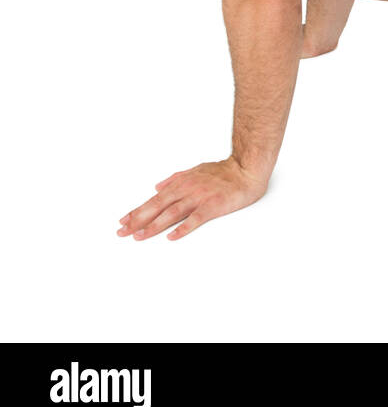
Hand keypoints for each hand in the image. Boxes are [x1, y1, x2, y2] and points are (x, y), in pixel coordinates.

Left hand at [117, 157, 268, 240]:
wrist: (247, 169)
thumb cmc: (224, 172)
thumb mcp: (196, 170)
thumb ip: (176, 179)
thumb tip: (158, 187)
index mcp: (182, 183)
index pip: (154, 199)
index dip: (137, 211)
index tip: (123, 221)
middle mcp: (187, 190)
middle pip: (158, 206)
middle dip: (138, 220)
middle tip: (122, 232)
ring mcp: (200, 197)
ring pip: (172, 213)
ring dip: (154, 225)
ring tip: (140, 236)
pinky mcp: (214, 205)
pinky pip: (196, 219)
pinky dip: (183, 228)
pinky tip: (172, 237)